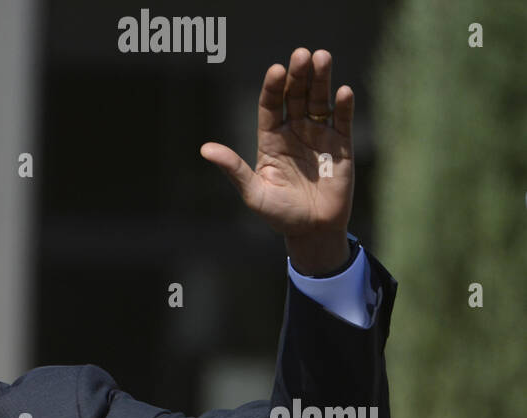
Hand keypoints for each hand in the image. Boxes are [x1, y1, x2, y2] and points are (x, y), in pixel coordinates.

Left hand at [200, 47, 354, 274]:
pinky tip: (343, 93)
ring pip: (320, 101)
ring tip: (322, 58)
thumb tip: (205, 149)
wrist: (311, 231)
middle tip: (301, 55)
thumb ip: (234, 169)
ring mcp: (319, 135)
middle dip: (299, 75)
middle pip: (296, 96)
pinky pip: (342, 120)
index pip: (270, 107)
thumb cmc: (279, 215)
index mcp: (271, 140)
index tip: (276, 70)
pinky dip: (344, 106)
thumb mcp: (253, 194)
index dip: (273, 88)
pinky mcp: (342, 144)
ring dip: (322, 80)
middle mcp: (294, 132)